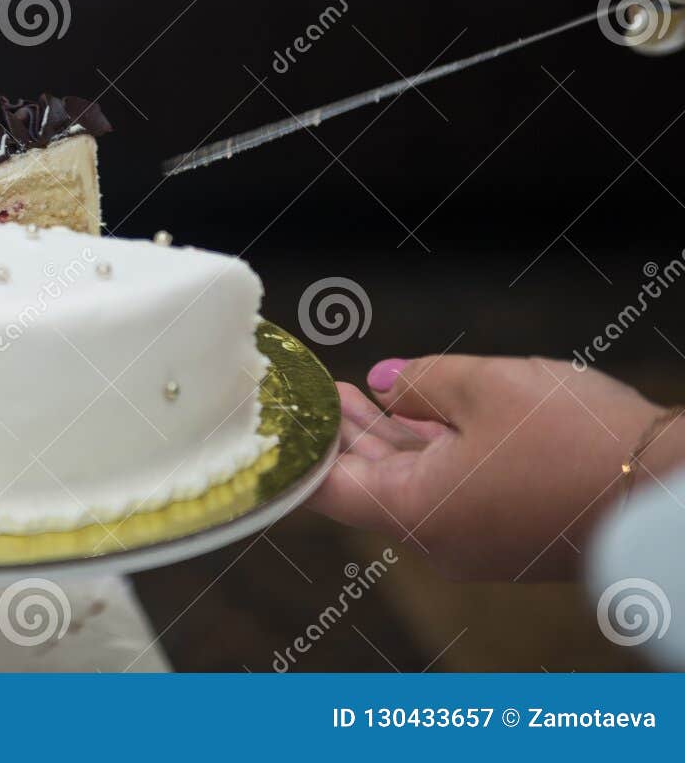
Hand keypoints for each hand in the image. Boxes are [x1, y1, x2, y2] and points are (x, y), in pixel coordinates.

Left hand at [307, 354, 661, 580]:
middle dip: (343, 435)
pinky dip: (430, 456)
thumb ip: (418, 382)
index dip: (299, 450)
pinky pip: (453, 494)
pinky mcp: (511, 536)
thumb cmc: (577, 440)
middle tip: (318, 393)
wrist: (669, 494)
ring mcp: (477, 543)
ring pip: (413, 487)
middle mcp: (437, 539)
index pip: (327, 488)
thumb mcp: (484, 385)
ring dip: (385, 440)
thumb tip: (382, 385)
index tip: (279, 416)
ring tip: (355, 395)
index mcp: (415, 511)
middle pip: (368, 485)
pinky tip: (420, 419)